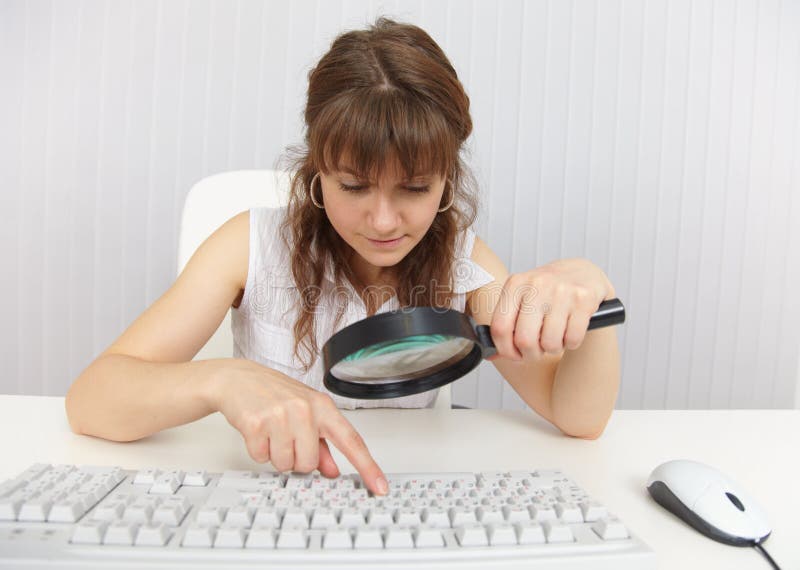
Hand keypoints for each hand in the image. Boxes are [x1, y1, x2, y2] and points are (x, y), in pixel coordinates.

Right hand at [211, 359, 387, 494]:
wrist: (237, 379)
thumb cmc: (274, 394)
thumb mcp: (305, 413)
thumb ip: (322, 444)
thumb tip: (333, 470)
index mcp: (322, 406)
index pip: (351, 441)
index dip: (367, 466)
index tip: (379, 486)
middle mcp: (304, 409)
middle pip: (308, 464)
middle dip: (295, 459)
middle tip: (286, 438)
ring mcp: (280, 415)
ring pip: (285, 464)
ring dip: (275, 455)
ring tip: (271, 432)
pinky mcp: (256, 423)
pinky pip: (261, 458)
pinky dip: (258, 450)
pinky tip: (258, 431)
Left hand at [488, 258, 614, 360]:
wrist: (582, 271)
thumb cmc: (547, 291)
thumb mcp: (523, 298)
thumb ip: (506, 324)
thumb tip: (491, 355)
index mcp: (515, 284)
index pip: (500, 327)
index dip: (505, 350)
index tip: (513, 355)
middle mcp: (537, 284)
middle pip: (524, 339)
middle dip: (530, 354)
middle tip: (536, 351)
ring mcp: (561, 290)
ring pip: (550, 343)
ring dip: (552, 349)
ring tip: (554, 337)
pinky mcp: (584, 299)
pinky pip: (572, 339)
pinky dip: (571, 343)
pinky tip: (569, 331)